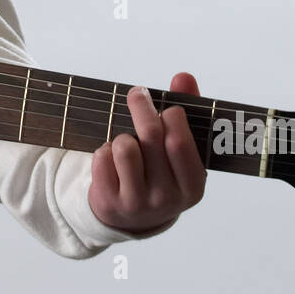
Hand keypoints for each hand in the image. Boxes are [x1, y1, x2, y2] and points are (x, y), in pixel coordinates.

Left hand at [88, 72, 206, 234]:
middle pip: (151, 137)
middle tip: (137, 94)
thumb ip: (186, 112)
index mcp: (192, 187)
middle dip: (142, 107)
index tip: (166, 106)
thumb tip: (183, 77)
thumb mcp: (179, 152)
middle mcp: (167, 199)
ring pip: (124, 146)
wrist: (132, 216)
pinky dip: (104, 150)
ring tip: (126, 141)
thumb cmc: (161, 173)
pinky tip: (112, 160)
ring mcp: (137, 203)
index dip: (171, 115)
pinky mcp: (109, 202)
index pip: (179, 141)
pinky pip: (101, 158)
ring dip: (122, 135)